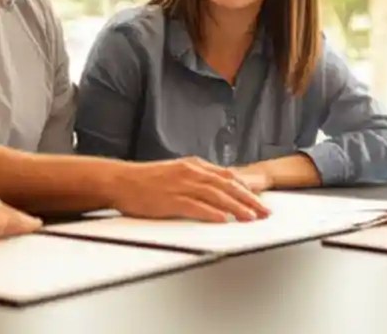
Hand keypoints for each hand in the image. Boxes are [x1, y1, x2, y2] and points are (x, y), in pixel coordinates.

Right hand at [110, 157, 271, 222]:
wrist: (120, 180)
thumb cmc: (146, 180)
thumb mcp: (176, 172)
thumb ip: (197, 178)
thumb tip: (217, 188)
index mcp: (195, 166)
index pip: (228, 176)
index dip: (247, 189)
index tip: (260, 200)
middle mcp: (192, 173)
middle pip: (228, 186)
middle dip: (250, 200)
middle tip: (265, 212)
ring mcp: (182, 185)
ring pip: (217, 196)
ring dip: (237, 208)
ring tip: (252, 218)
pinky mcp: (171, 199)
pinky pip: (196, 207)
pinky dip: (212, 213)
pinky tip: (224, 220)